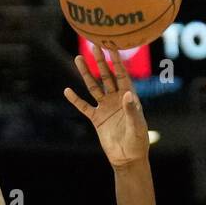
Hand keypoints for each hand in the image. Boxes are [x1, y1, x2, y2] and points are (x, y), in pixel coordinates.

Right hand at [63, 48, 148, 168]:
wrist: (127, 158)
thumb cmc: (138, 142)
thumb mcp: (137, 125)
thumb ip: (131, 109)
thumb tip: (127, 94)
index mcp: (129, 97)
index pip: (122, 75)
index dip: (117, 61)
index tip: (111, 47)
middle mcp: (116, 99)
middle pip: (106, 76)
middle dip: (100, 62)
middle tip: (93, 46)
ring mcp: (105, 107)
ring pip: (93, 87)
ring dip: (86, 74)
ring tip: (77, 59)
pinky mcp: (96, 119)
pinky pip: (84, 106)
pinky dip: (76, 99)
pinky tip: (67, 91)